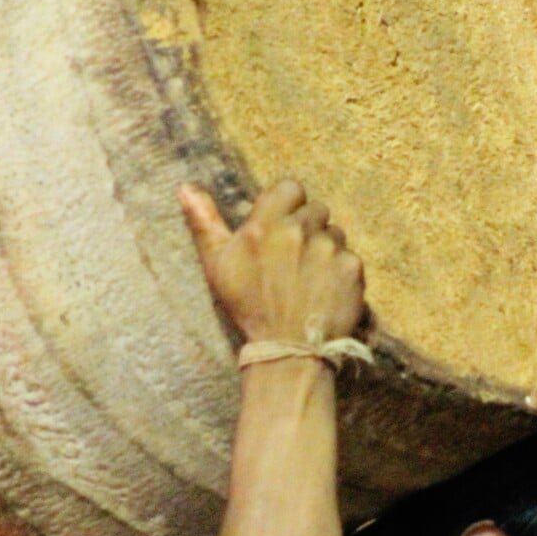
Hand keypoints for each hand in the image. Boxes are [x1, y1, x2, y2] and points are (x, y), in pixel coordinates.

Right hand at [179, 179, 364, 347]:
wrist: (288, 349)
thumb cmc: (247, 307)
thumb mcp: (216, 265)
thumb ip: (204, 222)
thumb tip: (185, 186)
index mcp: (266, 224)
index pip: (291, 188)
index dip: (288, 205)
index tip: (282, 226)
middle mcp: (300, 229)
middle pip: (315, 210)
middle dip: (307, 228)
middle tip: (295, 257)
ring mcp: (329, 248)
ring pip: (334, 233)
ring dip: (325, 247)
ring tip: (310, 276)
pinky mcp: (351, 267)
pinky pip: (349, 257)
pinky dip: (341, 270)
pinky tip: (327, 290)